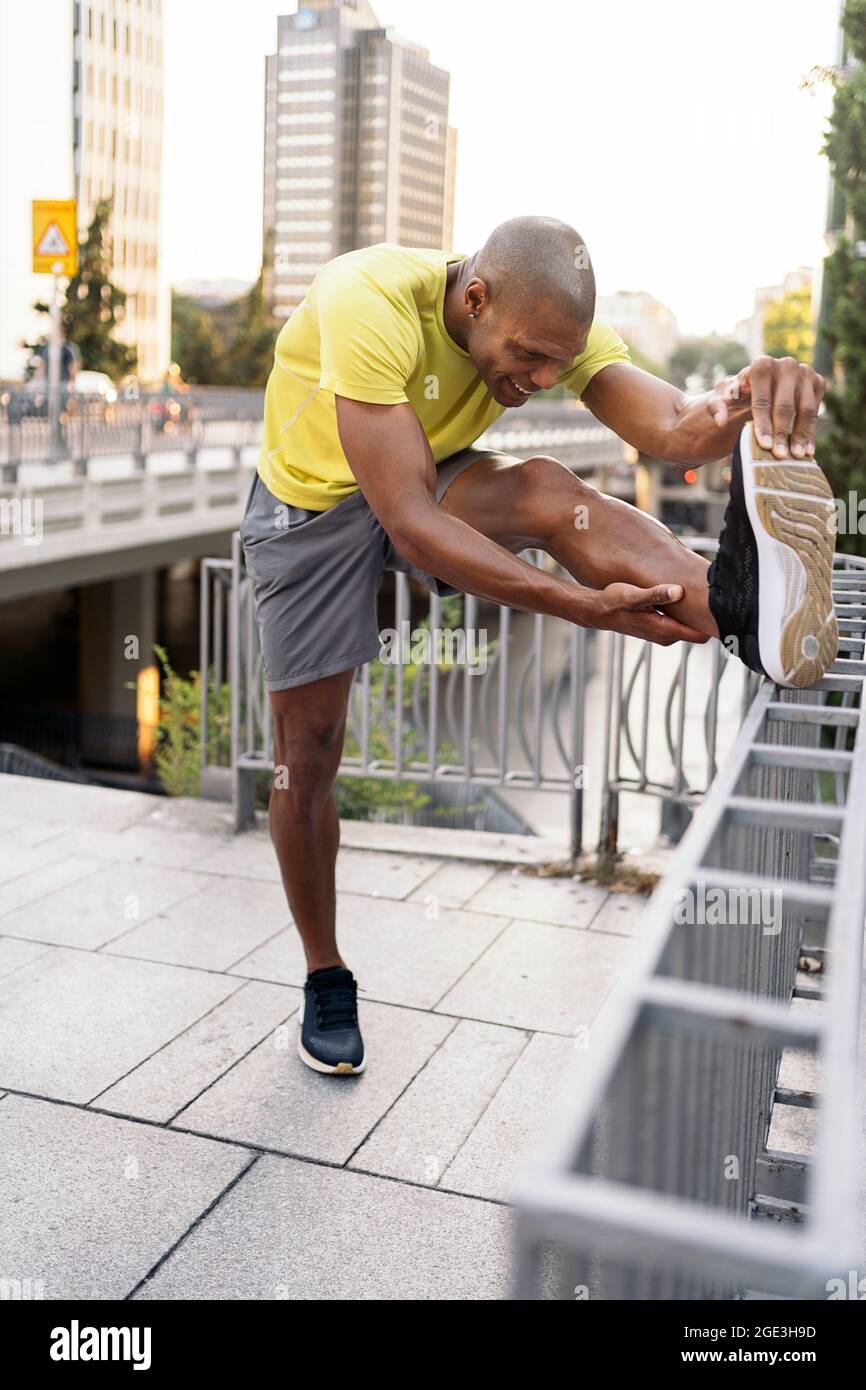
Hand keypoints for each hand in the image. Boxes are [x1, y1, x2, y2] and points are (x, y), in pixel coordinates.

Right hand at [587, 582, 709, 645]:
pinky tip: (683, 596)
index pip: (700, 635)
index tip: (720, 608)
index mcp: (664, 629)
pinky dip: (684, 613)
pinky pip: (680, 624)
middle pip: (698, 631)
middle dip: (704, 616)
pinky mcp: (660, 628)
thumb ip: (656, 595)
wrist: (598, 612)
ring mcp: (663, 634)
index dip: (712, 624)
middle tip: (709, 593)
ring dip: (694, 614)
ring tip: (697, 593)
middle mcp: (666, 636)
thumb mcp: (634, 596)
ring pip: (689, 627)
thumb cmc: (614, 602)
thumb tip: (679, 591)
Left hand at [706, 356, 824, 460]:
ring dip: (801, 435)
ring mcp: (805, 372)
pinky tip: (807, 451)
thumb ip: (716, 407)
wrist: (761, 384)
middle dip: (782, 433)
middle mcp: (786, 364)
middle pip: (785, 406)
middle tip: (780, 455)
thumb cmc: (738, 393)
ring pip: (805, 409)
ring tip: (796, 456)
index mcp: (762, 364)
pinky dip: (811, 432)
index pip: (762, 399)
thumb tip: (721, 421)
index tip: (764, 445)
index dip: (763, 424)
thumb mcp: (722, 398)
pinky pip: (816, 411)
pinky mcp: (818, 382)